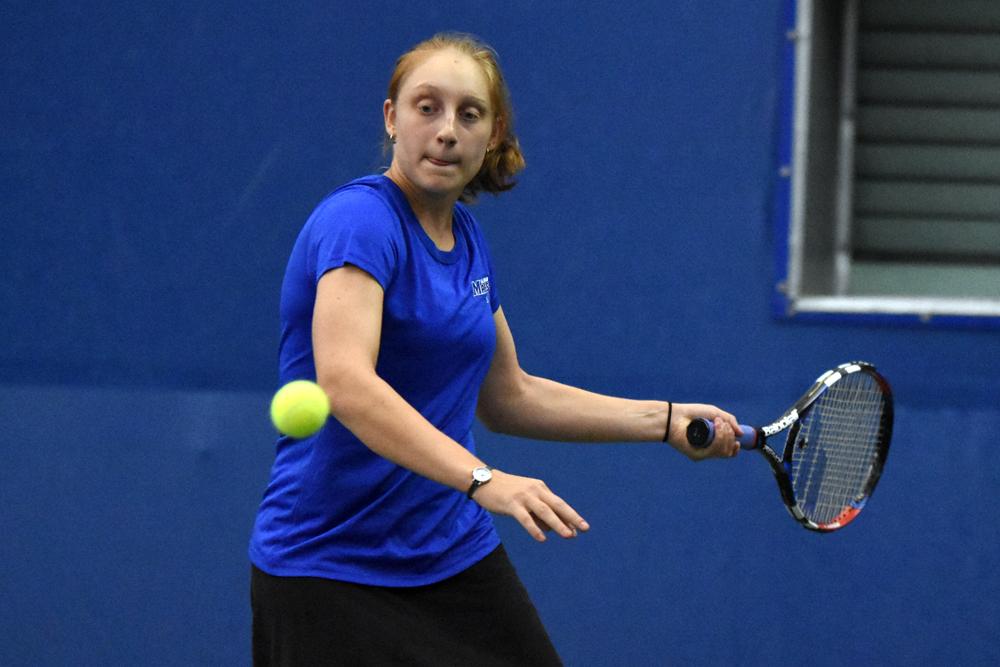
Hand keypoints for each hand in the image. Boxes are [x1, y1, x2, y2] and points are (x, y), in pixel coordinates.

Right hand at [471, 469, 589, 541]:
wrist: (483, 481)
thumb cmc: (506, 492)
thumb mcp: (525, 501)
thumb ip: (539, 514)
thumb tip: (552, 529)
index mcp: (540, 488)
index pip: (558, 504)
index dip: (570, 516)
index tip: (581, 528)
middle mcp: (535, 490)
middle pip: (557, 505)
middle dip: (572, 517)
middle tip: (584, 528)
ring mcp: (523, 496)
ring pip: (544, 511)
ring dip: (558, 524)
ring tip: (568, 535)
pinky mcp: (511, 504)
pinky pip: (525, 518)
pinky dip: (534, 528)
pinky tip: (542, 538)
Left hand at [666, 403, 742, 460]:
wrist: (675, 415)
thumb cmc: (692, 413)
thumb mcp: (715, 413)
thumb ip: (729, 421)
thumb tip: (741, 434)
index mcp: (712, 443)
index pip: (728, 453)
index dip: (735, 448)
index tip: (737, 440)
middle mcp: (708, 451)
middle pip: (728, 451)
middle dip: (730, 435)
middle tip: (720, 422)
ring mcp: (702, 454)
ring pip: (724, 451)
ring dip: (725, 435)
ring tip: (716, 422)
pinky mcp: (696, 455)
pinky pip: (714, 451)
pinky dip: (719, 438)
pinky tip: (714, 426)